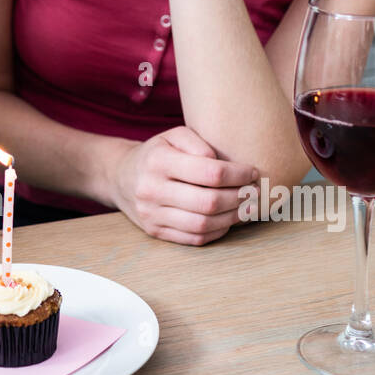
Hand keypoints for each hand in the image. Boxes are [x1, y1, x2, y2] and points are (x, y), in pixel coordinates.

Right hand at [107, 126, 258, 245]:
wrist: (120, 176)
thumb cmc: (157, 153)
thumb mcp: (173, 136)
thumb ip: (199, 143)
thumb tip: (224, 164)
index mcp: (158, 160)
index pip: (210, 172)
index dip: (238, 174)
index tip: (252, 172)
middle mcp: (152, 189)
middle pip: (209, 202)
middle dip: (239, 198)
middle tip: (254, 192)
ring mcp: (151, 214)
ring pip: (202, 224)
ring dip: (232, 217)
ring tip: (246, 207)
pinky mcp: (154, 231)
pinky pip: (193, 238)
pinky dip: (216, 231)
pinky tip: (227, 220)